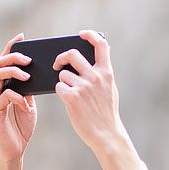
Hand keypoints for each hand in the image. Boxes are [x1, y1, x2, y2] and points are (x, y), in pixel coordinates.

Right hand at [0, 33, 36, 169]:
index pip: (6, 61)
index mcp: (6, 85)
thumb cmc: (21, 127)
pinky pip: (3, 97)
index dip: (12, 47)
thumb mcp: (30, 105)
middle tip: (28, 59)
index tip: (22, 36)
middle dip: (12, 56)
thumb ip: (30, 90)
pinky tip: (25, 103)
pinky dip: (16, 96)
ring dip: (12, 71)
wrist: (14, 150)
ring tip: (27, 75)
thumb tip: (38, 74)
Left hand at [52, 30, 141, 169]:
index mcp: (106, 72)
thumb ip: (105, 71)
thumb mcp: (111, 88)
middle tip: (57, 65)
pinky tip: (68, 100)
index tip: (80, 35)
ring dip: (63, 82)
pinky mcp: (72, 97)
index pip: (100, 44)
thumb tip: (106, 49)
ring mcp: (83, 86)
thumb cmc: (106, 113)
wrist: (106, 134)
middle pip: (72, 54)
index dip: (89, 35)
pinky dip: (61, 92)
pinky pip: (59, 87)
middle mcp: (95, 76)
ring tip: (71, 94)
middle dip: (61, 58)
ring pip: (63, 74)